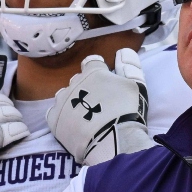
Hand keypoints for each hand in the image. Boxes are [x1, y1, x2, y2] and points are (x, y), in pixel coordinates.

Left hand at [47, 49, 154, 166]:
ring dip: (72, 102)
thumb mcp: (137, 85)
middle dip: (86, 88)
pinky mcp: (54, 119)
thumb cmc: (128, 111)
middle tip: (98, 104)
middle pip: (78, 80)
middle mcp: (74, 82)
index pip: (92, 63)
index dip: (98, 70)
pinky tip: (73, 126)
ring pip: (64, 96)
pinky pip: (54, 114)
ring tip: (84, 117)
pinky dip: (62, 117)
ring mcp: (62, 100)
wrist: (112, 140)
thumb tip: (123, 51)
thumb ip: (130, 65)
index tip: (103, 80)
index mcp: (94, 72)